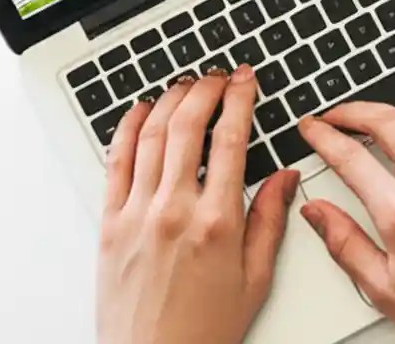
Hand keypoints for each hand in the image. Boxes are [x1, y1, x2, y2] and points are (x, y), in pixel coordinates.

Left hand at [96, 66, 300, 343]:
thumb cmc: (203, 330)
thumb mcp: (256, 278)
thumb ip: (271, 221)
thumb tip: (285, 178)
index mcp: (217, 222)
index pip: (231, 139)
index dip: (239, 99)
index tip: (245, 81)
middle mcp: (174, 210)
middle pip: (188, 125)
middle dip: (205, 88)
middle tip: (218, 75)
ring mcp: (137, 214)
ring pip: (151, 135)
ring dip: (169, 99)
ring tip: (184, 84)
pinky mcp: (109, 224)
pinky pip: (115, 162)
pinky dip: (127, 129)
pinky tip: (138, 112)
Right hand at [298, 102, 394, 343]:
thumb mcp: (385, 289)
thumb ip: (345, 244)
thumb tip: (317, 212)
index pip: (348, 157)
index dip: (322, 136)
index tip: (313, 129)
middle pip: (381, 122)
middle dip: (349, 113)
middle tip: (335, 117)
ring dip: (390, 113)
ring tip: (375, 120)